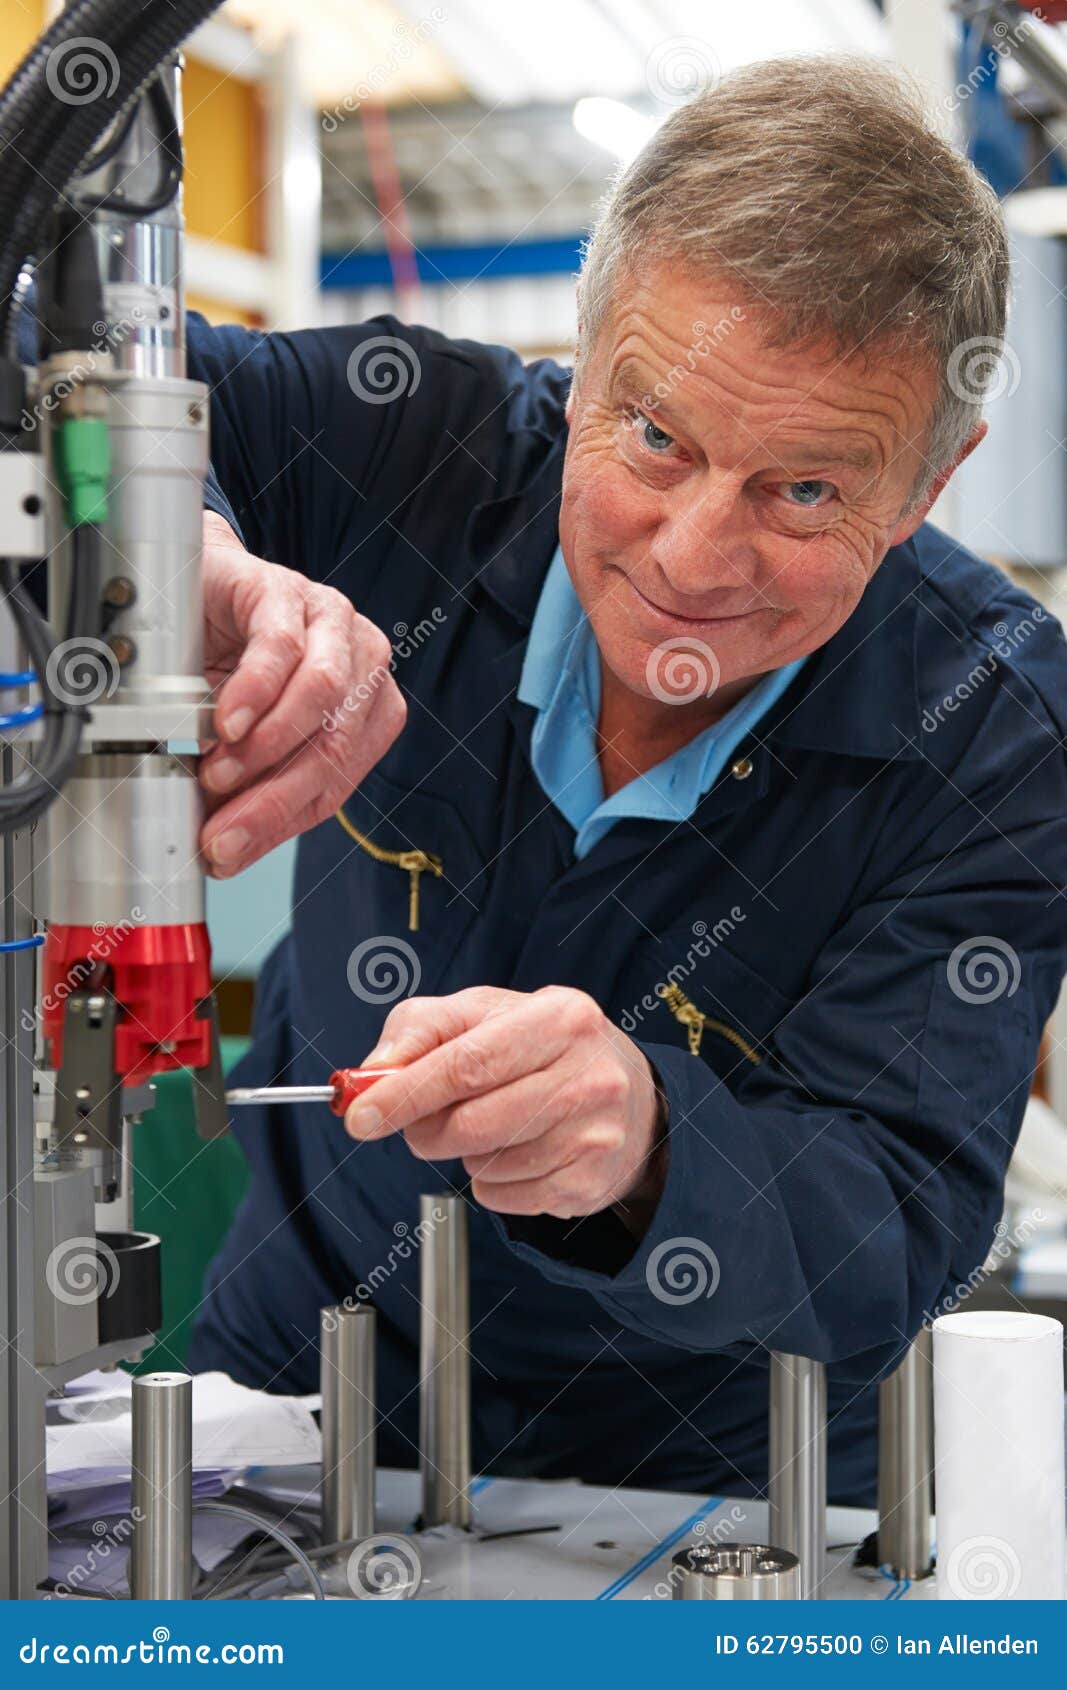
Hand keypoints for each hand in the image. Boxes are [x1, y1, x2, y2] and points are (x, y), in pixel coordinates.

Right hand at [198, 511, 406, 875]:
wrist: (194, 595)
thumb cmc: (227, 669)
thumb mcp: (244, 744)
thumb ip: (248, 792)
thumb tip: (222, 854)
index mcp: (367, 709)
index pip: (336, 781)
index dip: (279, 821)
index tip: (225, 852)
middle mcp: (363, 664)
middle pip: (335, 745)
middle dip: (272, 797)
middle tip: (219, 830)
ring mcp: (332, 622)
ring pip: (322, 696)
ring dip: (266, 747)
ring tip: (217, 773)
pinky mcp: (287, 591)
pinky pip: (281, 647)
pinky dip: (253, 692)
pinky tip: (225, 723)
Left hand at [343, 986, 666, 1220]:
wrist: (627, 1096)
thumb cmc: (538, 1049)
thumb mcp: (482, 1015)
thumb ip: (419, 1031)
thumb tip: (373, 1074)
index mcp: (557, 1017)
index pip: (466, 1062)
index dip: (406, 1093)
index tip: (361, 1116)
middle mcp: (587, 1074)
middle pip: (471, 1123)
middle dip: (425, 1131)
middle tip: (419, 1124)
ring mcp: (595, 1132)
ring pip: (485, 1163)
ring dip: (464, 1153)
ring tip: (491, 1125)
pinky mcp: (591, 1180)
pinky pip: (504, 1196)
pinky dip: (490, 1181)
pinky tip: (516, 1152)